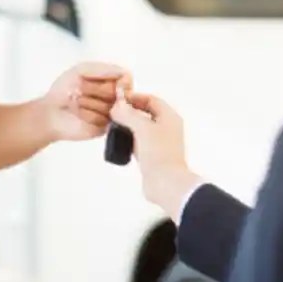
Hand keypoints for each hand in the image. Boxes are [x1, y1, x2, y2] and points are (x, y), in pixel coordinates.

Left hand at [43, 62, 132, 141]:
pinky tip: (79, 115)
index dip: (121, 80)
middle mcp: (114, 97)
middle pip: (120, 92)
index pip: (126, 77)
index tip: (108, 82)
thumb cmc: (64, 89)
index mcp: (110, 81)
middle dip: (97, 89)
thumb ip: (103, 69)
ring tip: (76, 102)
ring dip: (89, 102)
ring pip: (112, 106)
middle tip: (80, 90)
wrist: (50, 112)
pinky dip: (88, 114)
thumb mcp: (81, 70)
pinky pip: (103, 119)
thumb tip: (125, 75)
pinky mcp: (104, 128)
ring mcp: (110, 114)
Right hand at [110, 92, 202, 219]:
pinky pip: (138, 143)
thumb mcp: (142, 128)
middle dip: (129, 112)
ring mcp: (160, 143)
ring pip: (141, 128)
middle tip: (112, 113)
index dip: (135, 97)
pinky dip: (129, 140)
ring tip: (112, 126)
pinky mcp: (152, 156)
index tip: (118, 100)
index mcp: (170, 117)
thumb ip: (128, 114)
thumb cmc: (158, 153)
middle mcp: (166, 128)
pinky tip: (118, 142)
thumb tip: (116, 106)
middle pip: (146, 113)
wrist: (166, 184)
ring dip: (127, 126)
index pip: (151, 99)